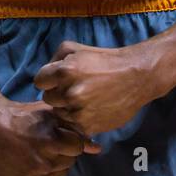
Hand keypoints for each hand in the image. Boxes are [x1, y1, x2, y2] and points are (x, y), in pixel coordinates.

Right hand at [0, 96, 100, 175]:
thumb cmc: (21, 117)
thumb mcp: (49, 115)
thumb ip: (75, 130)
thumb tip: (97, 148)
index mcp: (52, 143)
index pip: (77, 148)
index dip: (69, 141)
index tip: (56, 136)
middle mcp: (43, 165)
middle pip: (68, 163)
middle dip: (61, 153)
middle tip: (44, 144)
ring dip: (52, 167)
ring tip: (35, 154)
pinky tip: (29, 165)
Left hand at [34, 41, 155, 136]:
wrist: (137, 77)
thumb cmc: (106, 60)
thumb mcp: (77, 48)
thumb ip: (55, 59)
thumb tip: (45, 74)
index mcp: (64, 71)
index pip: (39, 81)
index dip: (49, 79)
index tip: (61, 78)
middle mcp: (69, 93)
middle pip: (48, 98)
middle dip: (58, 93)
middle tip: (77, 88)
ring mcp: (79, 112)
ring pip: (59, 113)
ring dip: (68, 107)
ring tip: (87, 98)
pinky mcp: (88, 126)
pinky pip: (72, 124)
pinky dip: (79, 118)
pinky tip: (93, 108)